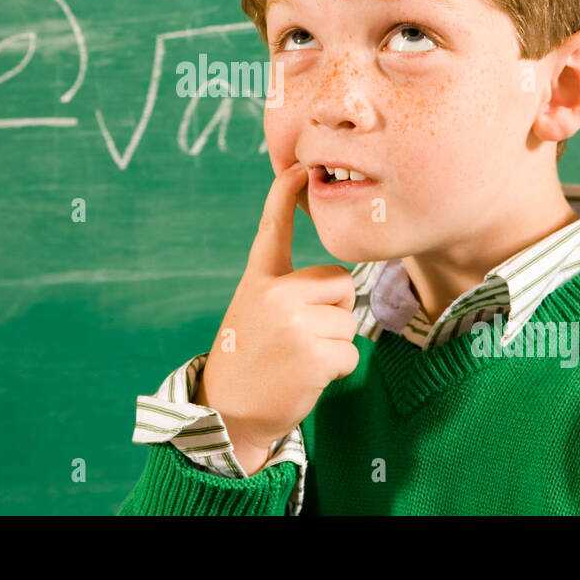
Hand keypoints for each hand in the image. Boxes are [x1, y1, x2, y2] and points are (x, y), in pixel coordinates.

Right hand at [195, 161, 359, 468]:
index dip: (284, 194)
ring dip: (334, 345)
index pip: (273, 228)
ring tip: (298, 360)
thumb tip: (338, 284)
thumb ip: (287, 291)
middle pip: (340, 284)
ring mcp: (292, 322)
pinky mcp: (311, 353)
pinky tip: (306, 378)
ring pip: (349, 320)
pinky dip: (337, 370)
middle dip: (333, 312)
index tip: (299, 165)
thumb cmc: (251, 362)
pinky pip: (351, 351)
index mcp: (259, 280)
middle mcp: (273, 293)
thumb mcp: (255, 313)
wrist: (229, 414)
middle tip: (299, 339)